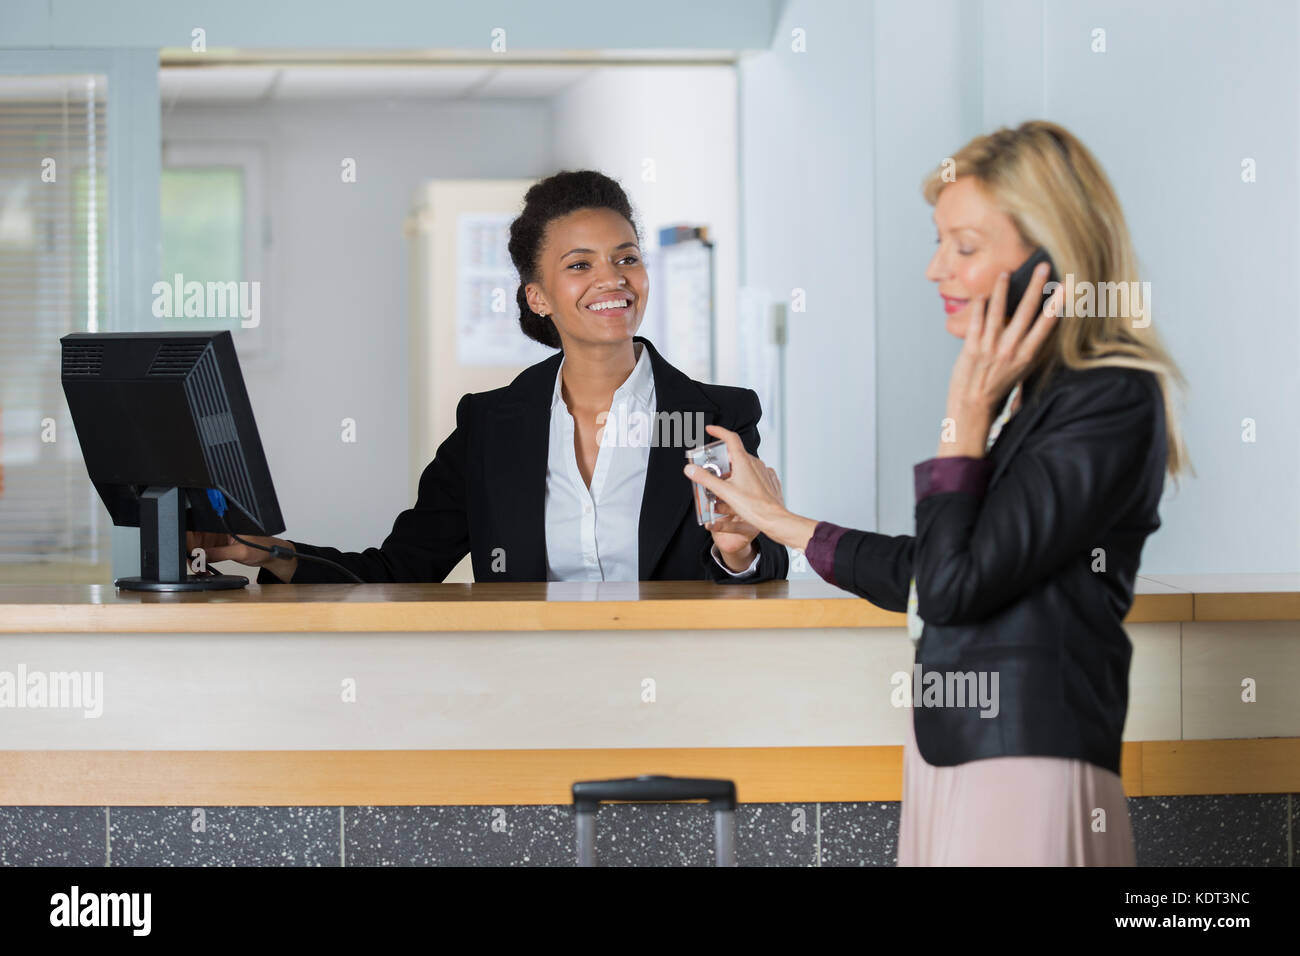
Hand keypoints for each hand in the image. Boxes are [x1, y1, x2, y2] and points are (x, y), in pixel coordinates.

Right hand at [186, 530, 281, 567]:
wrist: (272, 556)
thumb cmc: (263, 547)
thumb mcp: (240, 551)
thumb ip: (220, 553)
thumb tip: (202, 556)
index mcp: (221, 523)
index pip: (197, 527)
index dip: (188, 538)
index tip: (187, 551)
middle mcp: (215, 530)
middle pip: (192, 539)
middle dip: (189, 552)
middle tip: (193, 565)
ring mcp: (215, 540)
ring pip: (196, 549)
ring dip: (195, 560)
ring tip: (200, 570)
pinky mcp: (217, 548)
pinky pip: (204, 555)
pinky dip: (202, 563)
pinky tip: (204, 570)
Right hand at [684, 425, 785, 537]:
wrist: (773, 518)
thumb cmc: (752, 506)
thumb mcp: (724, 492)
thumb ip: (705, 479)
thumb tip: (690, 469)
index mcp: (743, 461)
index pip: (730, 438)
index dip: (719, 431)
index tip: (710, 429)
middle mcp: (755, 463)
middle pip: (734, 454)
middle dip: (721, 459)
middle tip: (711, 468)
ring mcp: (763, 471)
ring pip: (744, 465)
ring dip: (732, 470)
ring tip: (723, 483)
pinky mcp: (768, 480)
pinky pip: (753, 473)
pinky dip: (743, 477)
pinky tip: (738, 490)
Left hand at [941, 262, 1061, 455]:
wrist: (972, 407)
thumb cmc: (997, 389)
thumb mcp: (1020, 370)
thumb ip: (1027, 349)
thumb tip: (1037, 328)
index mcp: (1027, 355)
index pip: (1046, 324)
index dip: (1056, 304)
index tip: (1065, 287)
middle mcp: (1010, 349)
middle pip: (1026, 312)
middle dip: (1036, 287)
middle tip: (1043, 267)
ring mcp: (990, 347)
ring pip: (998, 311)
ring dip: (1003, 290)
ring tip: (1007, 273)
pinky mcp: (971, 347)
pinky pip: (976, 321)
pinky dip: (980, 307)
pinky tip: (983, 295)